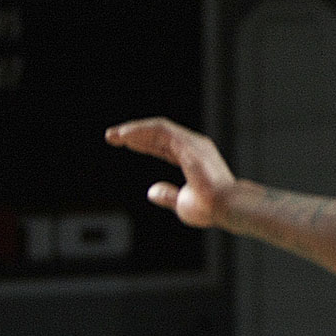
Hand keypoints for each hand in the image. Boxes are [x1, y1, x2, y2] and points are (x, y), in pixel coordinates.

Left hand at [104, 117, 233, 228]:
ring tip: (113, 134)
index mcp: (193, 158)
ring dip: (134, 129)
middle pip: (159, 134)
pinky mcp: (188, 144)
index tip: (123, 144)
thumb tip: (151, 191)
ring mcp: (192, 143)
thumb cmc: (209, 208)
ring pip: (158, 128)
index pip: (163, 145)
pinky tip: (125, 136)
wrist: (224, 206)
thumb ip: (168, 195)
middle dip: (134, 133)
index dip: (143, 144)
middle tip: (111, 136)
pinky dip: (141, 130)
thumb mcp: (181, 203)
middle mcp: (194, 146)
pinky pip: (160, 130)